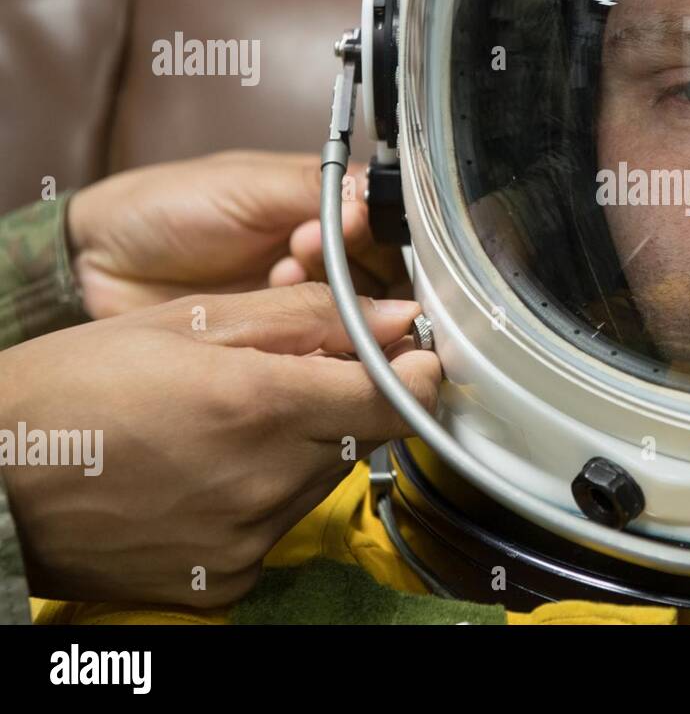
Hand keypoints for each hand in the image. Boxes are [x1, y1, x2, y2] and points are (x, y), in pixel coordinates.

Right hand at [0, 283, 438, 606]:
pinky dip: (260, 496)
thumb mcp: (187, 323)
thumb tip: (393, 314)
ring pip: (318, 480)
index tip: (409, 357)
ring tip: (224, 427)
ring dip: (297, 449)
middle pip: (357, 438)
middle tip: (278, 382)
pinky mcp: (227, 577)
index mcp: (261, 406)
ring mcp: (247, 538)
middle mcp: (265, 482)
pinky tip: (205, 475)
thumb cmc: (75, 389)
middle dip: (338, 405)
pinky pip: (276, 526)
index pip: (394, 399)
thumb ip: (303, 317)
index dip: (412, 374)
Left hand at [67, 150, 406, 318]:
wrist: (96, 263)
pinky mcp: (280, 337)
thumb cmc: (163, 207)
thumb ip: (312, 190)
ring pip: (355, 306)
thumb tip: (371, 199)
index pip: (381, 219)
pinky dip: (309, 325)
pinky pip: (321, 340)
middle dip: (352, 259)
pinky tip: (275, 302)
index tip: (355, 228)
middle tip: (307, 249)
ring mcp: (300, 296)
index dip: (378, 227)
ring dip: (329, 291)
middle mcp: (318, 251)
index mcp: (317, 202)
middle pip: (380, 268)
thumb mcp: (243, 186)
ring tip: (284, 268)